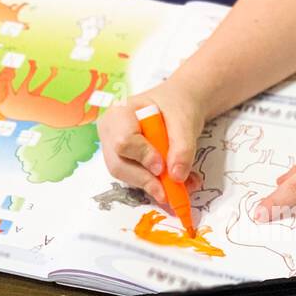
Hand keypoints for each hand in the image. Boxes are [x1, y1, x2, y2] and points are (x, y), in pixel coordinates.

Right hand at [98, 79, 204, 207]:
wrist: (179, 105)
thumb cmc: (177, 104)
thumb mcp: (185, 120)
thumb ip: (182, 147)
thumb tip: (176, 176)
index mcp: (119, 113)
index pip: (123, 141)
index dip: (142, 156)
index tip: (162, 166)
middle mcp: (110, 133)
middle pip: (118, 165)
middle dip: (146, 180)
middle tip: (169, 191)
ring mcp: (115, 150)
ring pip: (126, 177)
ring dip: (154, 185)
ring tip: (180, 187)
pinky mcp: (126, 164)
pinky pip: (137, 180)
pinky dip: (157, 186)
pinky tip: (176, 185)